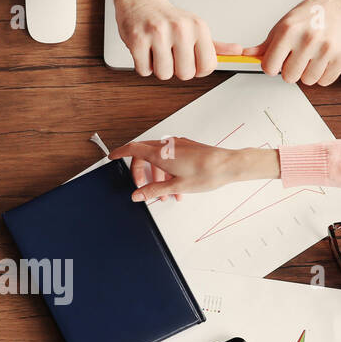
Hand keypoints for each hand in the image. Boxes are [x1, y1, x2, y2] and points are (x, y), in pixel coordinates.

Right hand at [108, 0, 236, 79]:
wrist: (141, 0)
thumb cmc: (169, 19)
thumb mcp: (195, 28)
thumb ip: (215, 45)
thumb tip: (238, 52)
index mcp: (198, 27)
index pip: (207, 66)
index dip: (197, 69)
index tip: (190, 61)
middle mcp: (180, 28)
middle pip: (185, 74)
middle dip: (176, 69)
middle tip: (171, 54)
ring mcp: (158, 34)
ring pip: (164, 74)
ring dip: (159, 67)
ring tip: (157, 50)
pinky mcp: (138, 40)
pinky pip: (145, 70)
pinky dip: (144, 65)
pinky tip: (146, 50)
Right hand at [111, 138, 279, 202]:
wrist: (228, 165)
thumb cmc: (206, 173)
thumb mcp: (176, 186)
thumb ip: (153, 190)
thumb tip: (137, 195)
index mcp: (161, 153)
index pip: (132, 149)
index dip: (120, 153)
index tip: (112, 157)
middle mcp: (167, 145)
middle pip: (143, 154)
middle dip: (140, 173)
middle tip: (140, 188)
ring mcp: (177, 145)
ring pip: (158, 158)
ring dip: (156, 176)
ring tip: (164, 196)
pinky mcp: (186, 147)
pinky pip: (170, 158)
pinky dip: (167, 172)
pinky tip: (176, 189)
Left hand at [243, 0, 340, 85]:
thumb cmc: (311, 14)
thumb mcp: (284, 24)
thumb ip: (266, 44)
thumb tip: (246, 55)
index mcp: (289, 31)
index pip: (269, 68)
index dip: (272, 66)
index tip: (278, 60)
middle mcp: (308, 39)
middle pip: (289, 77)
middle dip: (291, 69)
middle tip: (299, 55)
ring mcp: (326, 49)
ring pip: (307, 81)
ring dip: (308, 72)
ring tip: (313, 54)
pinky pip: (325, 81)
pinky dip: (323, 73)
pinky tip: (324, 58)